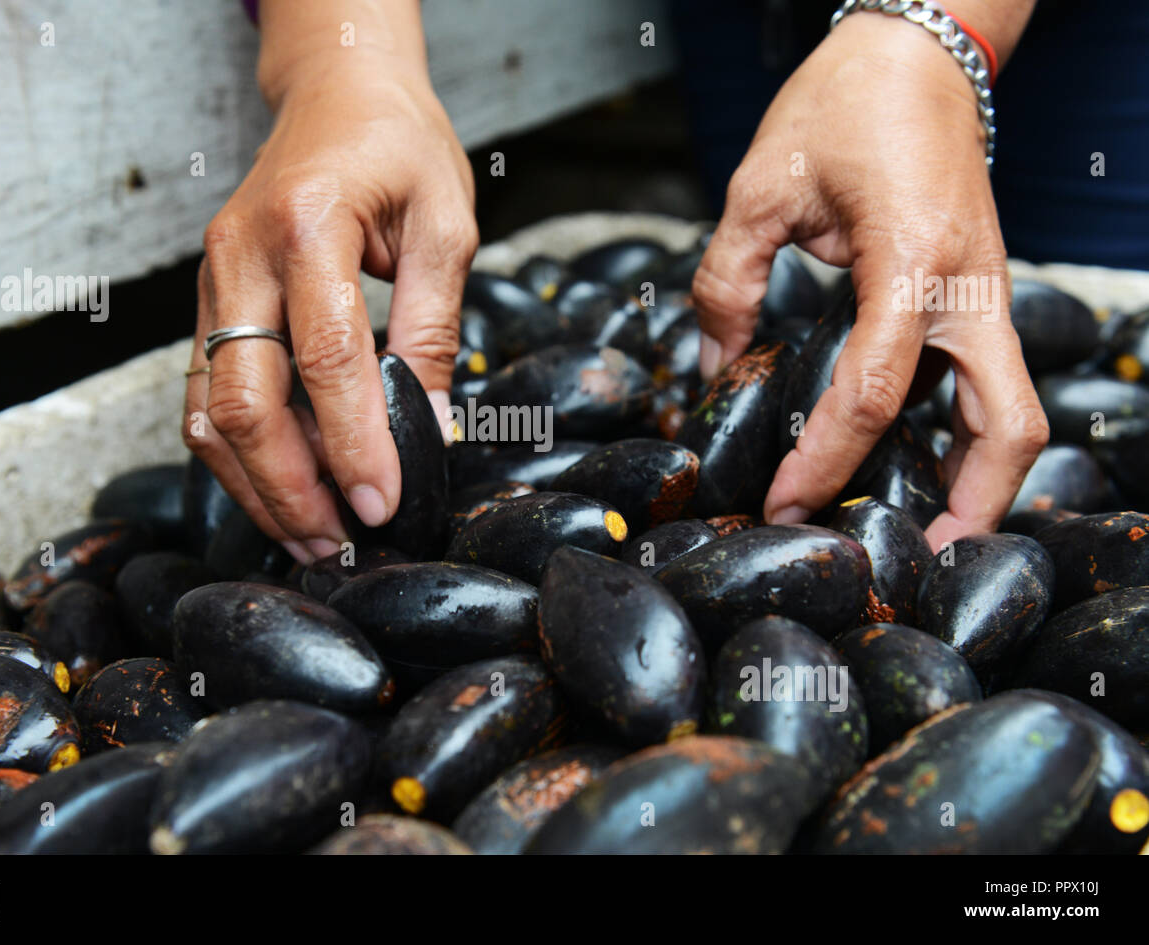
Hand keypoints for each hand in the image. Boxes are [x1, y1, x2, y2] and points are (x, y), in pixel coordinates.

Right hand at [183, 55, 476, 563]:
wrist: (337, 93)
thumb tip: (431, 428)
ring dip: (255, 485)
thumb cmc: (398, 149)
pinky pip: (203, 394)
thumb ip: (432, 328)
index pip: (325, 358)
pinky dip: (237, 453)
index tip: (382, 504)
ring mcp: (212, 279)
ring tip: (308, 536)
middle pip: (243, 401)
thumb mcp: (445, 225)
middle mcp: (241, 256)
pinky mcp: (207, 300)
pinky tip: (280, 488)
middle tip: (336, 543)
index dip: (353, 443)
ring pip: (207, 410)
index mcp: (308, 224)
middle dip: (289, 489)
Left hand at [691, 13, 1047, 547]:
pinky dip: (957, 430)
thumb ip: (728, 285)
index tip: (781, 506)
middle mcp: (971, 286)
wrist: (917, 49)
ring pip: (1010, 408)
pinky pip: (983, 379)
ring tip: (914, 527)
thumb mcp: (759, 189)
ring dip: (976, 476)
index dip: (826, 460)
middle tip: (911, 562)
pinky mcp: (979, 290)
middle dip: (970, 507)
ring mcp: (986, 290)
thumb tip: (711, 370)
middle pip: (1005, 424)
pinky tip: (905, 456)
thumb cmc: (841, 102)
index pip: (875, 390)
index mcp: (914, 260)